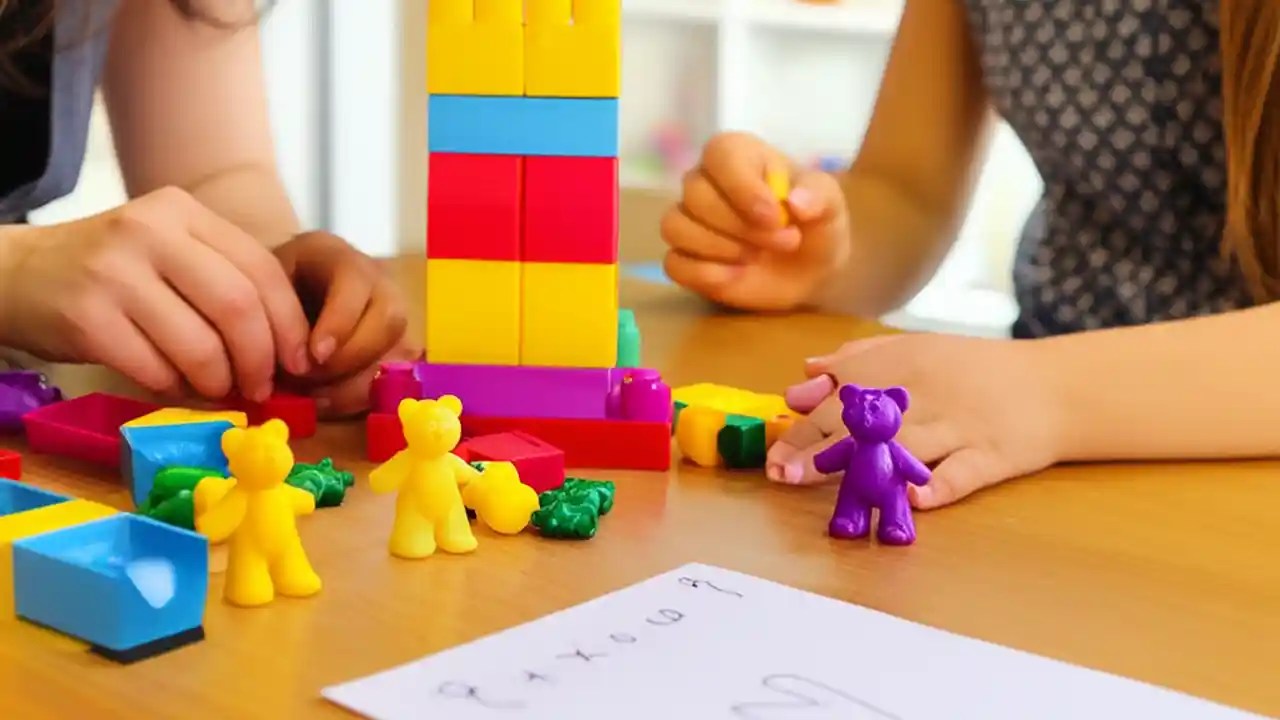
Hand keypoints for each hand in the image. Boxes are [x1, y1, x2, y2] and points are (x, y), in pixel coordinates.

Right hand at [0, 187, 310, 400]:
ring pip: (199, 345)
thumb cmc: (111, 272)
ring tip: (216, 390)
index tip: (300, 362)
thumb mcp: (169, 251)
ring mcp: (114, 272)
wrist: (16, 274)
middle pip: (238, 306)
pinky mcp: (85, 316)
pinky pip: (154, 369)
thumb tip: (290, 348)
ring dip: (218, 381)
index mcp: (183, 211)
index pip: (262, 268)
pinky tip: (172, 385)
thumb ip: (223, 280)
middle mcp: (150, 231)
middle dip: (261, 358)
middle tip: (261, 387)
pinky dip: (175, 388)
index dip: (289, 324)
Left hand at [272, 230, 412, 415]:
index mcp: (337, 257)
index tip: (315, 355)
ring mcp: (392, 317)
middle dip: (352, 358)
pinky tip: (329, 403)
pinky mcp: (395, 349)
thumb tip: (290, 370)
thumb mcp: (261, 294)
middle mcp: (376, 282)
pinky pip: (394, 377)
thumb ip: (276, 321)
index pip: (356, 283)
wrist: (276, 299)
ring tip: (316, 399)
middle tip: (312, 379)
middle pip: (390, 318)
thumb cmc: (264, 295)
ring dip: (358, 384)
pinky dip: (362, 397)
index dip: (340, 322)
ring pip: (401, 352)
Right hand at [660, 131, 850, 311]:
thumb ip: (818, 196)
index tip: (776, 216)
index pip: (720, 154)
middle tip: (784, 241)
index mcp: (737, 154)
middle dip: (742, 227)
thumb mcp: (829, 204)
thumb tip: (797, 202)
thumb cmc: (812, 223)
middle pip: (696, 196)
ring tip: (755, 257)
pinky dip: (706, 275)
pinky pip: (675, 263)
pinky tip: (737, 276)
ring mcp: (689, 221)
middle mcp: (704, 181)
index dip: (743, 187)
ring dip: (720, 249)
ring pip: (676, 227)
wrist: (809, 269)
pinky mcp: (684, 258)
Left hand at [765, 334, 1065, 507]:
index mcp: (907, 363)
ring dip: (860, 465)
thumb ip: (860, 360)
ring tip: (818, 482)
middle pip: (864, 419)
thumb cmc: (977, 370)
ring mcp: (962, 425)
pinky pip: (964, 473)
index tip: (772, 448)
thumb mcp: (918, 351)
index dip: (804, 421)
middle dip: (815, 445)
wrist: (1058, 385)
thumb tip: (804, 375)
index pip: (843, 392)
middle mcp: (929, 392)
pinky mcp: (994, 455)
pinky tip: (914, 500)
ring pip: (905, 444)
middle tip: (780, 472)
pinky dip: (940, 485)